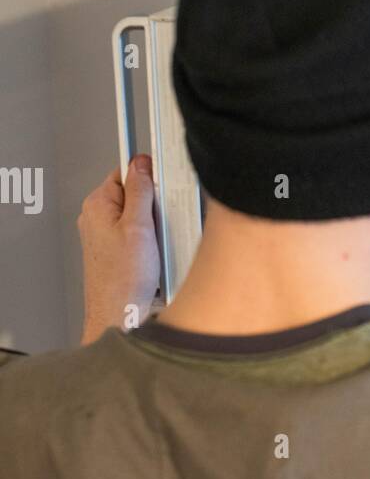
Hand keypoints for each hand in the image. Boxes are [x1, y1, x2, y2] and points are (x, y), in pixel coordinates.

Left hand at [78, 156, 160, 343]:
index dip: (147, 177)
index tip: (162, 187)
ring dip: (155, 228)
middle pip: (134, 195)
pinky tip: (155, 257)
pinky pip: (139, 236)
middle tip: (160, 225)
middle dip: (154, 207)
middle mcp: (97, 218)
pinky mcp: (117, 252)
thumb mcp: (138, 227)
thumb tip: (140, 163)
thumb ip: (140, 191)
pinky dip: (151, 243)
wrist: (119, 315)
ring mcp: (106, 236)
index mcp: (98, 205)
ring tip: (157, 247)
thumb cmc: (122, 280)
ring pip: (139, 217)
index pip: (124, 172)